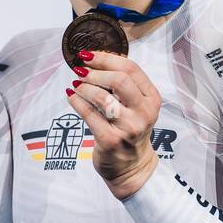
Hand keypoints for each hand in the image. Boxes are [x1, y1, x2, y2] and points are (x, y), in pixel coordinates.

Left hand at [66, 50, 161, 199]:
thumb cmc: (131, 131)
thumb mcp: (137, 107)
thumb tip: (95, 60)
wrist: (132, 167)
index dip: (107, 58)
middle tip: (80, 70)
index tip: (89, 54)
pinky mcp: (110, 140)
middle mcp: (144, 112)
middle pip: (119, 79)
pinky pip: (89, 115)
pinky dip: (76, 101)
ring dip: (84, 87)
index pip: (132, 69)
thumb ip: (124, 86)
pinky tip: (71, 96)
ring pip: (102, 96)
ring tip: (76, 85)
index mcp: (152, 99)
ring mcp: (128, 127)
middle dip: (95, 70)